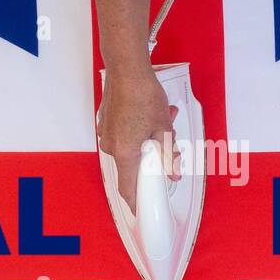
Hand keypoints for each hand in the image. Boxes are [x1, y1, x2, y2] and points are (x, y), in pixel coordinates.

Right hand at [98, 68, 180, 212]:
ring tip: (166, 121)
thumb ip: (168, 155)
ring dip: (149, 139)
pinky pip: (125, 134)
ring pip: (132, 146)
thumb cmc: (143, 95)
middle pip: (134, 164)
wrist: (126, 68)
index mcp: (124, 153)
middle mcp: (111, 146)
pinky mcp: (107, 121)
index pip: (128, 188)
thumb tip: (173, 173)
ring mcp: (106, 133)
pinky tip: (152, 115)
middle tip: (170, 143)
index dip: (135, 203)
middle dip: (154, 157)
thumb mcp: (163, 129)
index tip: (141, 211)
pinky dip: (139, 130)